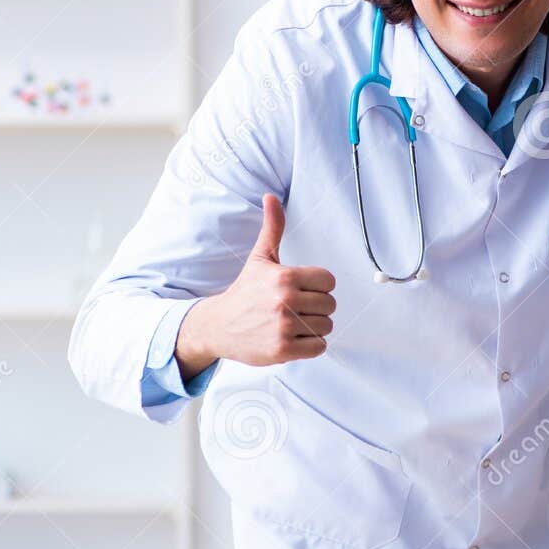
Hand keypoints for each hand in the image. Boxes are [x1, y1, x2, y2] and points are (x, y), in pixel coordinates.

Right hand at [180, 193, 336, 367]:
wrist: (218, 325)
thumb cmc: (244, 291)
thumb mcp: (260, 258)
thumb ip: (272, 228)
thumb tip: (271, 197)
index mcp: (284, 276)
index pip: (329, 281)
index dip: (318, 286)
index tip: (301, 289)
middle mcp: (285, 301)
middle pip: (330, 305)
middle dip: (316, 307)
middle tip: (295, 308)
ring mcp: (284, 327)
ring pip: (326, 326)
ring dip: (314, 327)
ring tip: (292, 323)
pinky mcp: (282, 350)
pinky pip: (319, 347)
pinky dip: (311, 345)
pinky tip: (292, 337)